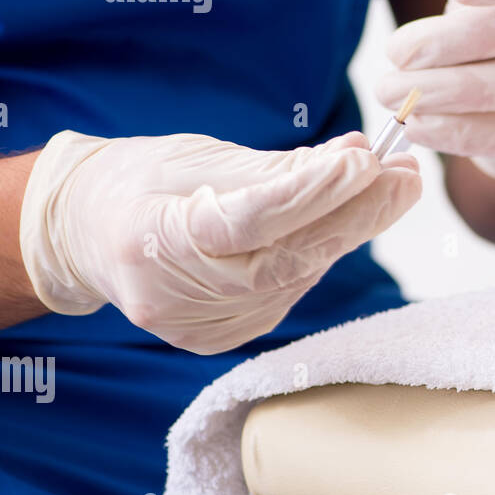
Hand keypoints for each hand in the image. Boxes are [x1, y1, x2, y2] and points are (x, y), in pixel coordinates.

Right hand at [18, 130, 419, 353]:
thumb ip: (280, 165)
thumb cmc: (144, 181)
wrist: (86, 234)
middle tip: (408, 176)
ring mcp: (198, 325)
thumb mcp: (199, 156)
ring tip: (390, 188)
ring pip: (297, 278)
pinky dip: (320, 257)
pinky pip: (287, 293)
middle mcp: (174, 294)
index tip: (369, 160)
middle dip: (358, 213)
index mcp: (155, 237)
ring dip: (350, 232)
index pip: (252, 219)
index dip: (314, 192)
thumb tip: (360, 155)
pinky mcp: (218, 339)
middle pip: (287, 257)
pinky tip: (344, 223)